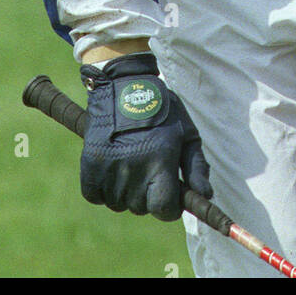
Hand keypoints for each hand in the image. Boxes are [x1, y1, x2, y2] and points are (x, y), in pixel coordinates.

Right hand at [79, 53, 211, 219]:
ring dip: (124, 192)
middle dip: (147, 195)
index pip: (164, 209)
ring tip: (130, 165)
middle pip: (140, 207)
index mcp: (160, 161)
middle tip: (147, 170)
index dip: (169, 207)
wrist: (122, 84)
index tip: (168, 195)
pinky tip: (112, 169)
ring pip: (118, 204)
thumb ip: (197, 167)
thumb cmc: (162, 110)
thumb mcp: (186, 133)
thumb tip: (205, 196)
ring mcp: (110, 167)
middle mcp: (134, 167)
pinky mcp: (90, 164)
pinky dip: (102, 189)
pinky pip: (95, 196)